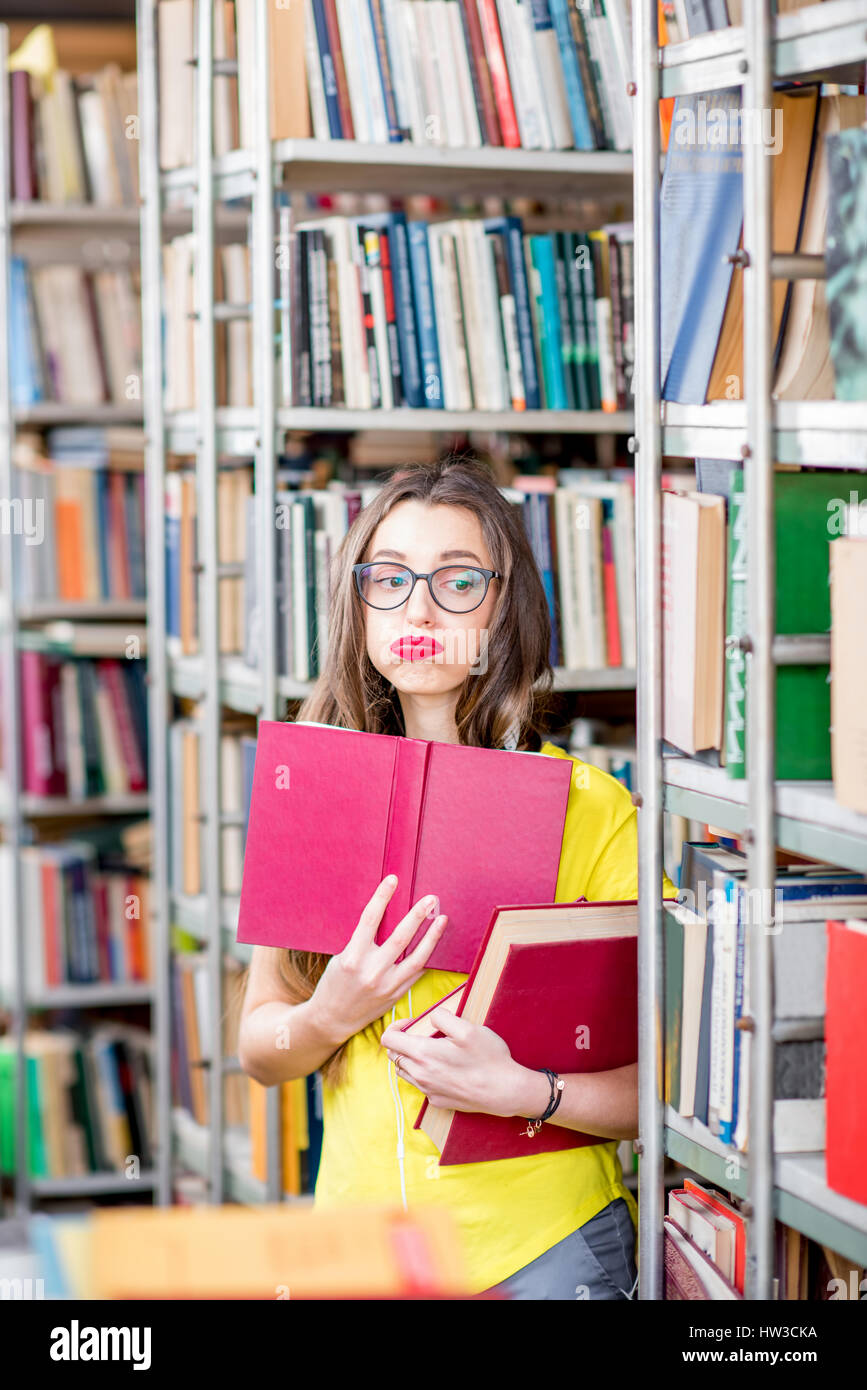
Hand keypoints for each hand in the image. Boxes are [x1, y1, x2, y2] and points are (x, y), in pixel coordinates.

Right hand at [314, 875, 447, 1042]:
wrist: (332, 1019)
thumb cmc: (335, 983)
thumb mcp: (341, 957)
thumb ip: (362, 941)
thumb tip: (385, 916)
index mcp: (352, 957)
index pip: (370, 920)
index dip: (382, 897)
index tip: (393, 880)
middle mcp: (371, 972)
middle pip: (400, 938)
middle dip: (417, 916)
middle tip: (430, 899)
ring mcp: (386, 986)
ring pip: (416, 958)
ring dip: (432, 937)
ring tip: (442, 918)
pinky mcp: (396, 995)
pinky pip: (416, 973)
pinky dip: (426, 957)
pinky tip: (434, 943)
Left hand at [380, 1009, 549, 1118]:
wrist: (504, 1092)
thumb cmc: (488, 1059)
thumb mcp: (467, 1028)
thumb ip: (442, 1017)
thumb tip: (430, 1017)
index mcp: (423, 1054)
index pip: (388, 1040)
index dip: (396, 1026)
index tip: (411, 1022)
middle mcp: (420, 1075)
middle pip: (393, 1056)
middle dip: (402, 1042)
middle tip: (422, 1034)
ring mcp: (428, 1090)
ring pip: (404, 1071)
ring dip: (410, 1058)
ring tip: (431, 1050)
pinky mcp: (437, 1101)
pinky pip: (420, 1084)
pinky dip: (423, 1073)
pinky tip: (443, 1067)